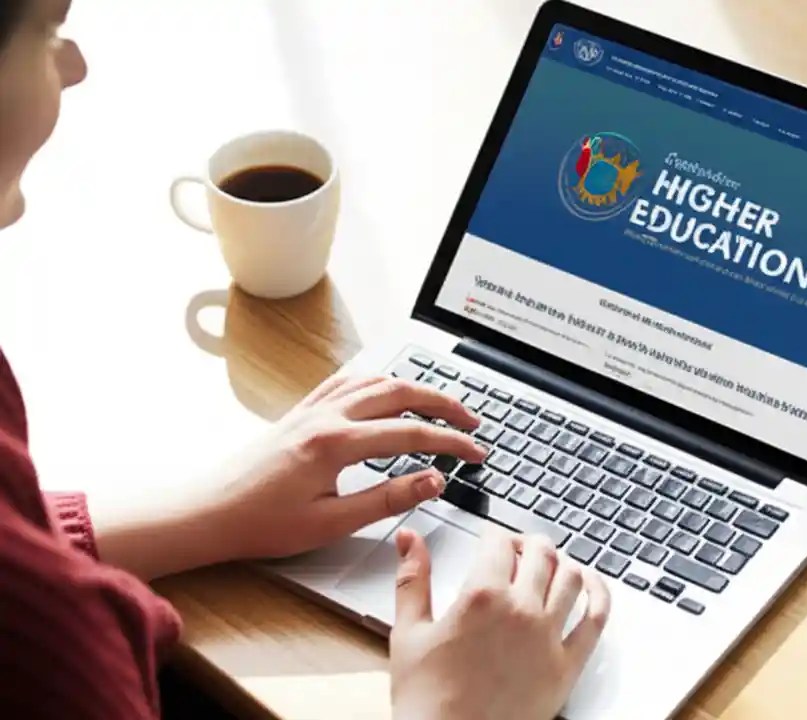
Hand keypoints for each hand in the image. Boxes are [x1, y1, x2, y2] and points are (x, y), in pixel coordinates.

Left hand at [92, 375, 486, 578]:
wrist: (207, 514)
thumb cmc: (260, 524)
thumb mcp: (330, 523)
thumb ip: (387, 499)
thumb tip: (432, 481)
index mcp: (334, 443)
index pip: (411, 433)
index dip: (451, 442)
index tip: (476, 453)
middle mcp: (325, 416)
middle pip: (401, 392)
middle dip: (443, 404)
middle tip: (472, 421)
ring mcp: (312, 408)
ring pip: (376, 380)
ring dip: (415, 388)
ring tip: (442, 405)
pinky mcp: (302, 412)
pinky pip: (348, 381)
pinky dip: (380, 381)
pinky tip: (390, 389)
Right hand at [390, 529, 611, 719]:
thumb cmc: (427, 701)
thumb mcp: (408, 633)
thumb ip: (412, 579)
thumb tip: (409, 539)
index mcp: (481, 597)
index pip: (498, 543)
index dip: (493, 535)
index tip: (489, 540)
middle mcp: (520, 610)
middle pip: (540, 553)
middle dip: (527, 543)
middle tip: (517, 549)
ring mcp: (548, 637)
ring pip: (570, 577)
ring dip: (560, 562)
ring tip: (548, 565)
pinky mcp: (567, 664)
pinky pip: (596, 618)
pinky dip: (599, 593)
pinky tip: (591, 585)